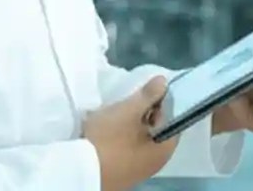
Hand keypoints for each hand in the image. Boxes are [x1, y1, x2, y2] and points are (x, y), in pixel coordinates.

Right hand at [82, 76, 180, 190]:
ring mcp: (135, 169)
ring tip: (113, 111)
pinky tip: (104, 127)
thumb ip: (148, 95)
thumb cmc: (110, 140)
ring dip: (127, 124)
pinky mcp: (118, 171)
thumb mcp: (129, 111)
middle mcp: (154, 163)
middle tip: (129, 99)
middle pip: (154, 130)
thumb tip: (164, 82)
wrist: (80, 170)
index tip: (147, 91)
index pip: (172, 120)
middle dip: (142, 112)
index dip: (162, 102)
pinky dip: (117, 136)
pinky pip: (123, 147)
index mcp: (164, 150)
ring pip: (136, 139)